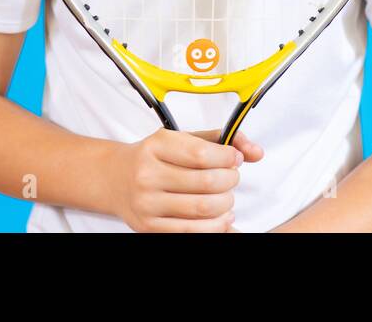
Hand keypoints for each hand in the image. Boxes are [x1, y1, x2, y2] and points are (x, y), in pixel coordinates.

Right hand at [106, 128, 263, 231]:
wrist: (115, 179)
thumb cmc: (155, 158)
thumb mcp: (182, 139)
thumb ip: (220, 139)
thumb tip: (255, 151)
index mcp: (156, 145)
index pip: (202, 153)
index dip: (228, 157)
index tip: (235, 158)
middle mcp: (148, 173)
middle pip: (207, 182)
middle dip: (231, 180)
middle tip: (232, 177)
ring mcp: (147, 203)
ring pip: (203, 208)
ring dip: (226, 204)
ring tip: (227, 197)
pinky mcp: (150, 227)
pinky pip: (192, 231)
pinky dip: (216, 226)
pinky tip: (221, 217)